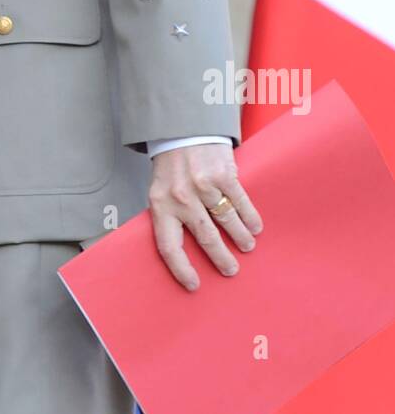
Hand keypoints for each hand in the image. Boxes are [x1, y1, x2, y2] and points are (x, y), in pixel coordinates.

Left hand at [148, 143, 262, 291]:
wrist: (183, 128)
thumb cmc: (172, 166)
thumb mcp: (160, 191)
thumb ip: (169, 215)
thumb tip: (183, 250)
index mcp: (161, 205)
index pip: (169, 246)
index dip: (181, 269)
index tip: (194, 285)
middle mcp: (181, 197)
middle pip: (205, 238)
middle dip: (221, 258)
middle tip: (231, 270)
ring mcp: (203, 186)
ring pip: (227, 222)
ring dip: (240, 239)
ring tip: (246, 247)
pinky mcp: (223, 174)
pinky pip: (241, 203)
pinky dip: (250, 218)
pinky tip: (255, 228)